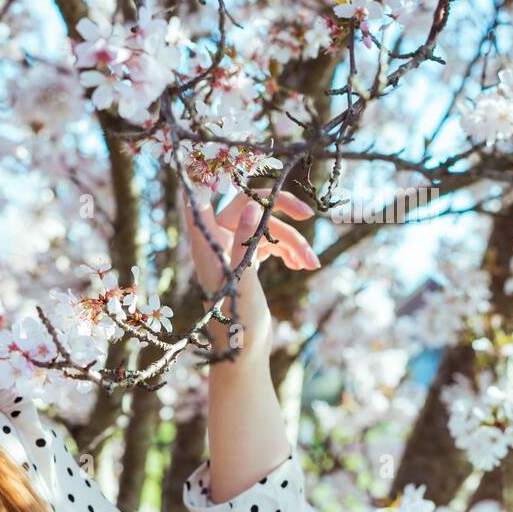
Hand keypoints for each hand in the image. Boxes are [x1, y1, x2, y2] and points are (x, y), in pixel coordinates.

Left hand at [180, 186, 317, 360]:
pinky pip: (269, 244)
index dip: (210, 175)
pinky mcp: (246, 264)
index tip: (226, 154)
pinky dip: (289, 251)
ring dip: (292, 241)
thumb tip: (249, 204)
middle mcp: (216, 244)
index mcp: (207, 245)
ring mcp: (232, 253)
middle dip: (280, 212)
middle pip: (247, 207)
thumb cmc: (237, 325)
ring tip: (312, 264)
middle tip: (308, 215)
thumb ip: (245, 243)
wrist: (242, 357)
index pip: (201, 198)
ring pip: (265, 229)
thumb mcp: (243, 282)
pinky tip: (305, 266)